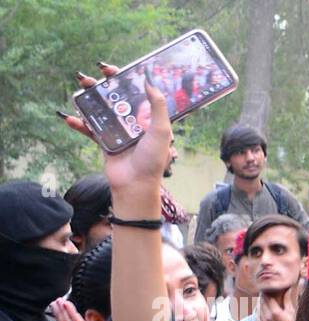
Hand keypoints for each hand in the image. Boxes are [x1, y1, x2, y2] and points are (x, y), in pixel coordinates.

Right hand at [62, 65, 171, 208]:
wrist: (135, 184)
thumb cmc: (151, 160)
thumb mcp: (161, 131)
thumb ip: (158, 107)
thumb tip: (149, 82)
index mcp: (147, 119)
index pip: (136, 93)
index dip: (124, 80)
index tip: (112, 70)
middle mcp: (132, 123)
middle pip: (115, 98)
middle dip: (101, 85)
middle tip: (91, 75)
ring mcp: (117, 131)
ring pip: (100, 110)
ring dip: (88, 98)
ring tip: (79, 87)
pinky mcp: (104, 142)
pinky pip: (90, 129)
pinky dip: (79, 123)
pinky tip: (69, 117)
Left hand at [258, 289, 296, 320]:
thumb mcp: (292, 311)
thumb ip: (287, 299)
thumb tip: (288, 289)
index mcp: (275, 312)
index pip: (267, 298)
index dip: (267, 292)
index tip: (268, 288)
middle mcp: (267, 317)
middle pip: (262, 302)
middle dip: (264, 297)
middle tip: (266, 292)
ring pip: (259, 308)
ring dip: (261, 303)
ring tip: (265, 300)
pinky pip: (258, 316)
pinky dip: (260, 311)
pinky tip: (264, 309)